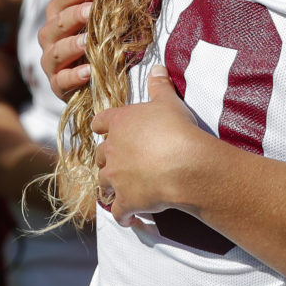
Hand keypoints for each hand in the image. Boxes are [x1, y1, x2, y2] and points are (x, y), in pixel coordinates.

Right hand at [40, 0, 95, 100]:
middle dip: (73, 16)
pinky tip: (88, 71)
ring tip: (88, 42)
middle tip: (92, 10)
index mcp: (57, 18)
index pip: (60, 1)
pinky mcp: (58, 87)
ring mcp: (51, 64)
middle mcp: (50, 39)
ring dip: (71, 45)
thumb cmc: (94, 40)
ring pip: (54, 53)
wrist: (94, 79)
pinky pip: (61, 81)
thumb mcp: (94, 12)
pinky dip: (73, 76)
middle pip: (55, 25)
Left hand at [91, 66, 218, 218]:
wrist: (185, 165)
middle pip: (100, 156)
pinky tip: (130, 218)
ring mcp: (116, 178)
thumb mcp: (169, 102)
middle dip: (109, 160)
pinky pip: (118, 211)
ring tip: (121, 190)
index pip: (100, 122)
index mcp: (119, 123)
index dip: (103, 126)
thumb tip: (158, 67)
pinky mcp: (125, 201)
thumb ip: (160, 85)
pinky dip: (123, 215)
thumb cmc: (177, 129)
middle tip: (121, 162)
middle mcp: (111, 150)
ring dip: (111, 186)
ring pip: (104, 183)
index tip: (105, 129)